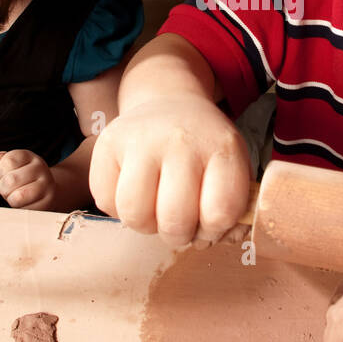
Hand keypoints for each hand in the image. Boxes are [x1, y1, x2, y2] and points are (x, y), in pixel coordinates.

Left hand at [0, 150, 55, 209]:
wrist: (47, 192)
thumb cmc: (24, 180)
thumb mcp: (13, 168)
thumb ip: (2, 162)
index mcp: (29, 156)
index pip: (8, 161)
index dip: (1, 172)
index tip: (6, 175)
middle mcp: (40, 167)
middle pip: (11, 180)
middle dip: (4, 188)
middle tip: (10, 190)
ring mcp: (46, 184)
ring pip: (19, 196)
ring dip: (12, 199)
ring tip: (16, 197)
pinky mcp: (48, 201)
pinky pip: (25, 209)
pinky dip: (21, 209)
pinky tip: (25, 203)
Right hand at [88, 94, 249, 247]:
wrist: (169, 101)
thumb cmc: (203, 147)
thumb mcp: (232, 167)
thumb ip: (236, 209)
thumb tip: (225, 239)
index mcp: (221, 148)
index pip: (221, 211)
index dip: (214, 231)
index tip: (211, 222)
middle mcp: (180, 140)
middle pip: (175, 220)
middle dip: (178, 235)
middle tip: (180, 222)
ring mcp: (140, 140)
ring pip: (134, 214)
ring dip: (145, 225)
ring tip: (155, 209)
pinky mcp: (107, 143)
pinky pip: (106, 202)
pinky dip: (119, 210)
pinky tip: (135, 192)